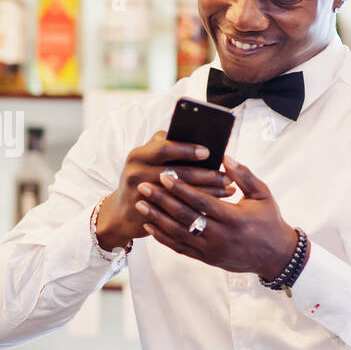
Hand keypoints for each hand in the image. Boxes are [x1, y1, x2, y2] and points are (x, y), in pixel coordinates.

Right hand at [96, 131, 236, 250]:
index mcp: (138, 155)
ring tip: (228, 188)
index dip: (187, 149)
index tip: (208, 151)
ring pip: (182, 193)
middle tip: (227, 175)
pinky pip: (180, 209)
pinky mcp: (148, 213)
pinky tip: (217, 203)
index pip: (164, 148)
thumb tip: (192, 136)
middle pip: (177, 173)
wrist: (121, 213)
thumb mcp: (144, 160)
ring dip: (208, 191)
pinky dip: (200, 205)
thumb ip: (162, 146)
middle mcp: (136, 173)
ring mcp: (141, 195)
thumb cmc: (141, 179)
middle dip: (206, 174)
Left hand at [134, 154, 298, 277]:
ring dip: (157, 218)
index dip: (182, 188)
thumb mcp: (263, 195)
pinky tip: (150, 225)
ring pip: (178, 234)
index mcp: (234, 219)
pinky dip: (163, 237)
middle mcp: (221, 236)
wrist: (275, 256)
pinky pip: (180, 248)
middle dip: (162, 201)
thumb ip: (244, 176)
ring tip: (139, 204)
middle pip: (185, 217)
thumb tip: (225, 157)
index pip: (202, 202)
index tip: (165, 175)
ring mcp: (212, 250)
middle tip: (143, 186)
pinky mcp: (206, 259)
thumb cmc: (269, 220)